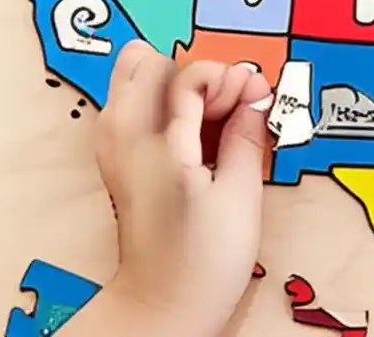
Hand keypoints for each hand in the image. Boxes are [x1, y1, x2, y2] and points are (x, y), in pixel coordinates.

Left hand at [64, 40, 271, 336]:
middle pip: (148, 67)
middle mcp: (127, 142)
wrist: (162, 307)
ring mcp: (115, 151)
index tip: (258, 94)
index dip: (228, 77)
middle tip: (234, 101)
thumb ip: (246, 137)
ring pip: (133, 83)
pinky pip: (132, 109)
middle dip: (197, 72)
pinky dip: (161, 103)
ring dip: (176, 83)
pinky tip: (192, 126)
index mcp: (161, 149)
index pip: (187, 79)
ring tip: (215, 112)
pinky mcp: (117, 163)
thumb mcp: (241, 197)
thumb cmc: (205, 261)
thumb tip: (257, 96)